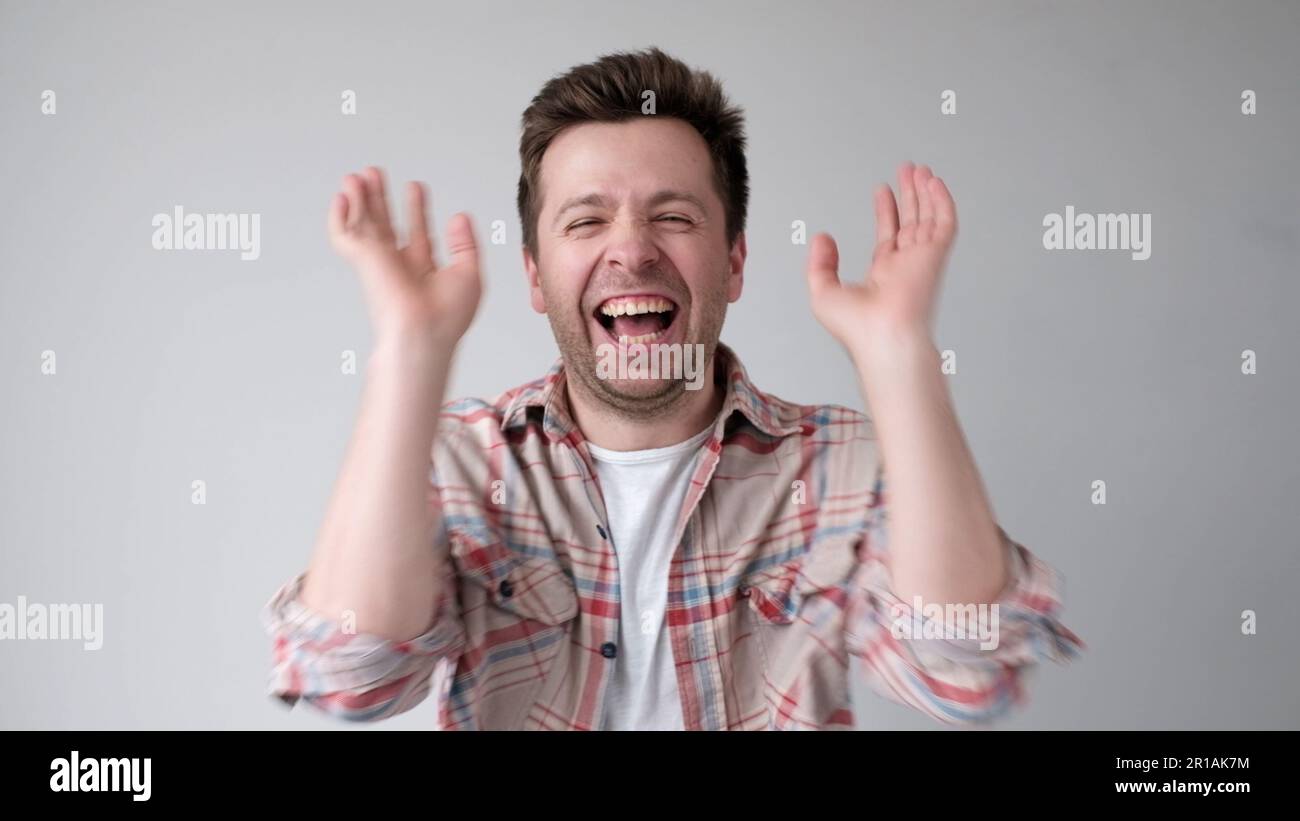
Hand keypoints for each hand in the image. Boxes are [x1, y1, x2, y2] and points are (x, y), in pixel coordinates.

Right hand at [329, 166, 481, 346]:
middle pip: (385, 224)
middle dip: (380, 198)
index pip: (416, 233)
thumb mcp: (469, 274)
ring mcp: (378, 262)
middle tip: (375, 173)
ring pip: (363, 225)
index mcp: (422, 270)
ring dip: (359, 199)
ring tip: (359, 175)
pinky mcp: (363, 259)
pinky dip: (339, 216)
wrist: (422, 332)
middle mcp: (398, 266)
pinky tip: (342, 197)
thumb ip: (465, 244)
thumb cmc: (447, 317)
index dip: (416, 208)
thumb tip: (461, 217)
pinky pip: (343, 235)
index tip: (415, 186)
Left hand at [804, 162, 955, 357]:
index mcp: (883, 276)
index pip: (889, 237)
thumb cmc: (857, 327)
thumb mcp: (823, 292)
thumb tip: (822, 238)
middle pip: (911, 222)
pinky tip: (935, 184)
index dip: (886, 212)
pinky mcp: (935, 256)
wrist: (882, 336)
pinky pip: (944, 223)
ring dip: (924, 193)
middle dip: (909, 195)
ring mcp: (922, 260)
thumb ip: (820, 263)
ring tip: (919, 171)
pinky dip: (942, 202)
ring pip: (928, 218)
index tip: (883, 191)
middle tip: (907, 172)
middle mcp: (905, 266)